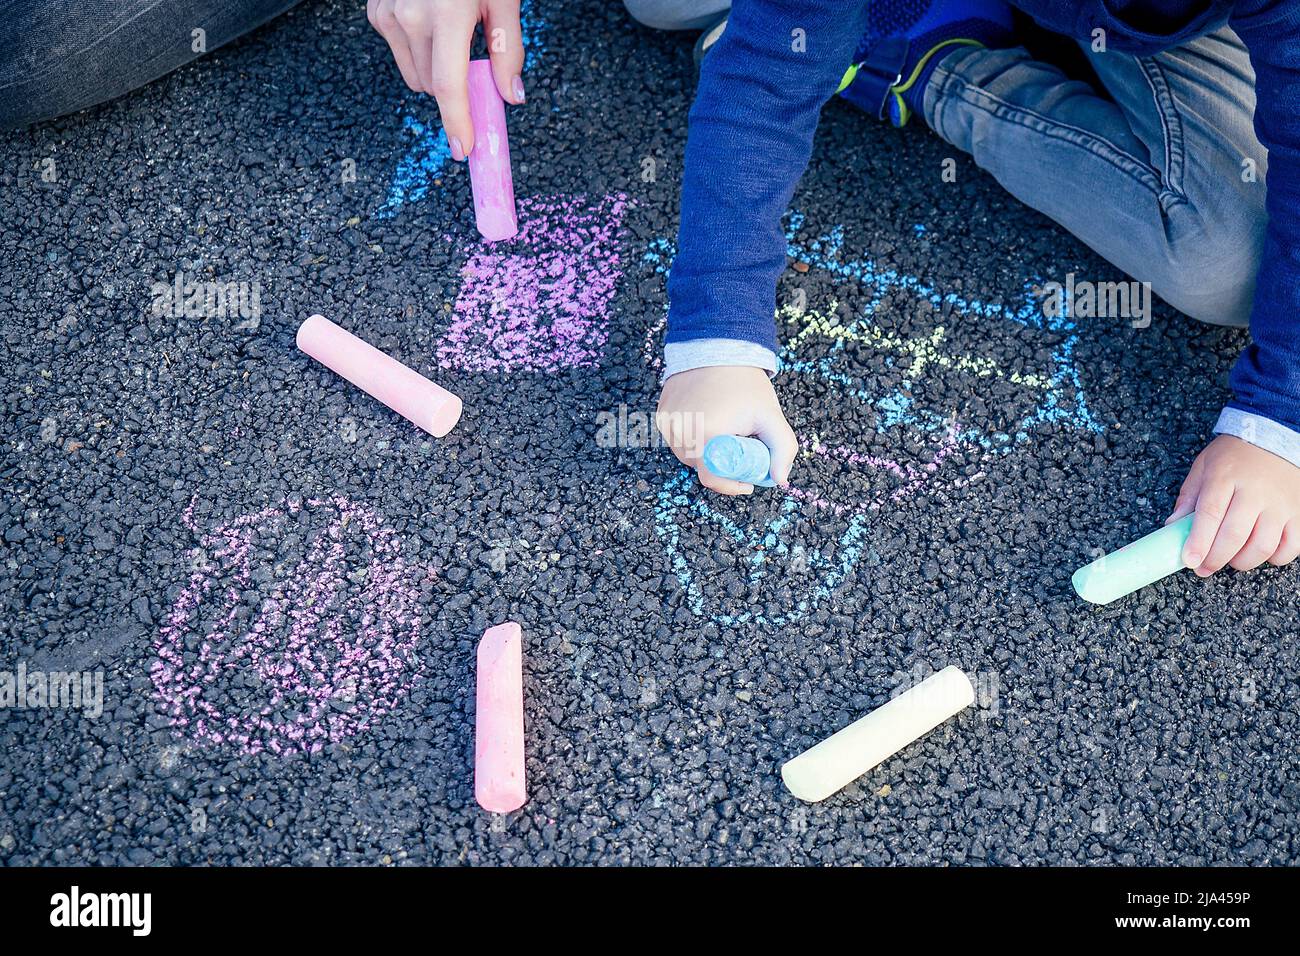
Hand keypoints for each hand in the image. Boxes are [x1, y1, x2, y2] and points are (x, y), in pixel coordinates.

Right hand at [367, 0, 525, 159]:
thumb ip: (507, 50)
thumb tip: (510, 96)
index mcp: (447, 14)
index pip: (448, 85)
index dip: (457, 121)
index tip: (464, 148)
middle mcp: (409, 16)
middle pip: (431, 85)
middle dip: (455, 91)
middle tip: (475, 73)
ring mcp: (388, 13)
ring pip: (414, 74)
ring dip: (435, 70)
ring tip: (453, 34)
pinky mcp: (376, 12)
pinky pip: (400, 51)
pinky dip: (418, 48)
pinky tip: (431, 20)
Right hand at [656, 366, 797, 494]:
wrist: (716, 346)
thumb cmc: (744, 382)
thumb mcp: (771, 415)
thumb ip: (783, 449)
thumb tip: (779, 480)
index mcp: (704, 436)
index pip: (713, 479)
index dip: (732, 485)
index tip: (747, 482)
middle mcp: (680, 434)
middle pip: (702, 468)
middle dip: (724, 465)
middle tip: (741, 446)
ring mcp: (667, 425)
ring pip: (689, 455)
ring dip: (707, 452)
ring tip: (724, 429)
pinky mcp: (661, 416)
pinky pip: (679, 438)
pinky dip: (693, 437)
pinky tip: (708, 419)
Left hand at [1167, 434, 1299, 574]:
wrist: (1276, 439)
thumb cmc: (1235, 455)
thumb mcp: (1204, 467)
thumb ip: (1189, 497)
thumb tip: (1172, 526)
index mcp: (1226, 477)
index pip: (1210, 513)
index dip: (1198, 541)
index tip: (1189, 560)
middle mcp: (1256, 492)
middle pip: (1235, 535)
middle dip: (1215, 558)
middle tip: (1204, 568)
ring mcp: (1281, 504)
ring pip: (1263, 546)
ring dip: (1242, 561)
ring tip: (1230, 559)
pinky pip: (1291, 547)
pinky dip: (1274, 558)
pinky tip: (1260, 552)